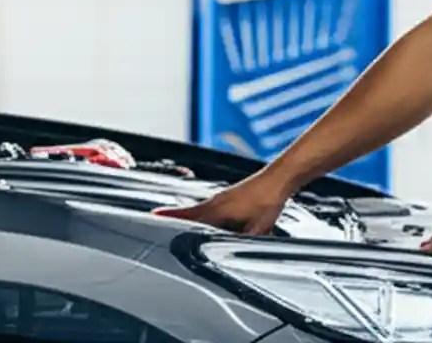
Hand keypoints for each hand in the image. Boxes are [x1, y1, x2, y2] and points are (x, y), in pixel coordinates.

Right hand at [152, 173, 290, 234]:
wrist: (280, 178)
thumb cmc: (268, 200)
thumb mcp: (257, 228)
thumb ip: (243, 241)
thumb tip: (233, 253)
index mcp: (218, 209)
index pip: (189, 216)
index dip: (170, 218)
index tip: (151, 216)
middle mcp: (216, 201)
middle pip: (188, 212)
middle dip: (172, 216)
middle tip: (154, 219)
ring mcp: (222, 198)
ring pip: (198, 209)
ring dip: (186, 214)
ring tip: (172, 221)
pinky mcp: (230, 198)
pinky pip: (208, 207)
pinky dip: (199, 213)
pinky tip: (204, 220)